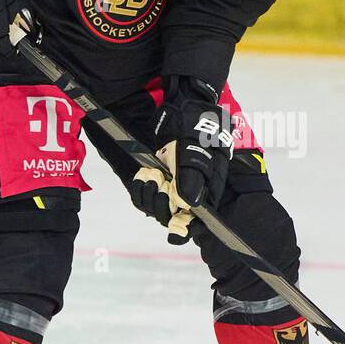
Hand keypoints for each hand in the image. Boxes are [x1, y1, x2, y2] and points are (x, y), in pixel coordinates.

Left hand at [130, 77, 233, 244]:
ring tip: (150, 178)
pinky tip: (142, 177)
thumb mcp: (196, 153)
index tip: (174, 228)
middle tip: (159, 184)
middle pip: (172, 217)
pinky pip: (143, 197)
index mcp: (204, 193)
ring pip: (155, 208)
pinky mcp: (155, 181)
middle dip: (162, 205)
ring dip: (149, 197)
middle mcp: (187, 195)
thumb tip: (189, 204)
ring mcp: (170, 188)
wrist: (182, 113)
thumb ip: (193, 179)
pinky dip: (140, 190)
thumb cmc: (196, 133)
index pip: (196, 223)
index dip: (185, 229)